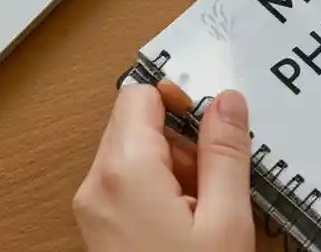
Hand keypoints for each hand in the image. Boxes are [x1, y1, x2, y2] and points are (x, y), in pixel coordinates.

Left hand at [74, 85, 254, 251]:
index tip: (212, 124)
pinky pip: (127, 183)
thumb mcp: (227, 220)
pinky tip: (185, 220)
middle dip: (182, 139)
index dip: (179, 100)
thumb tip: (227, 101)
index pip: (139, 95)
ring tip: (201, 208)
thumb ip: (226, 153)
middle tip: (213, 178)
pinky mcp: (99, 225)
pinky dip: (159, 189)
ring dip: (173, 166)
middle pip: (136, 123)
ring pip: (134, 153)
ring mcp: (94, 208)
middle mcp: (96, 185)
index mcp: (125, 173)